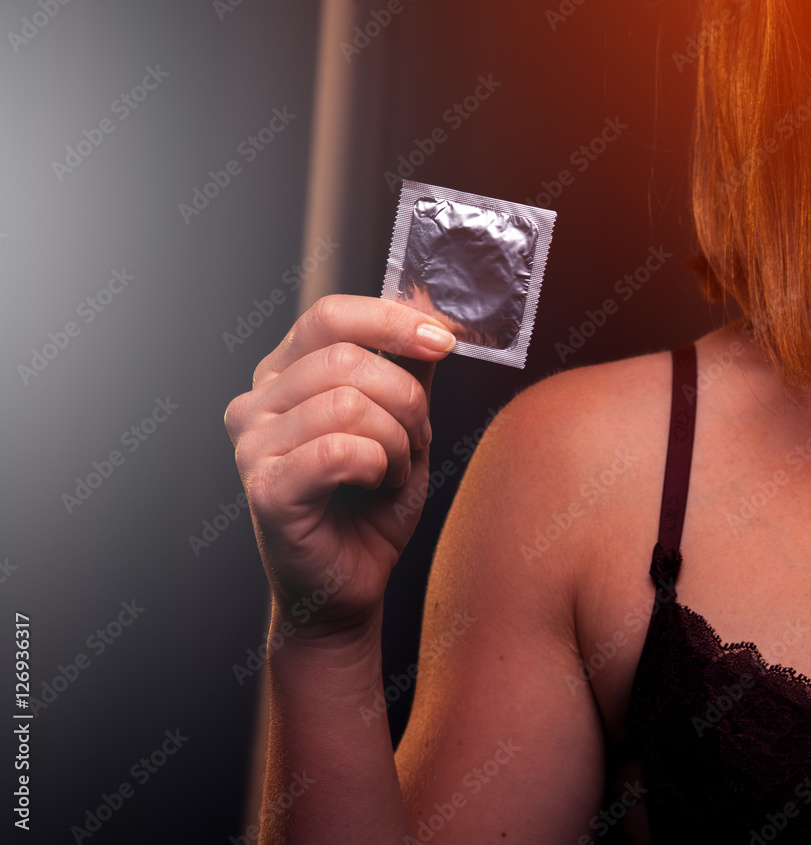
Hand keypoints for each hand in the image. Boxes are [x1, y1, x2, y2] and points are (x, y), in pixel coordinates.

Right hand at [224, 295, 455, 637]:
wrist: (350, 584)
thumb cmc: (370, 506)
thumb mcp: (402, 425)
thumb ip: (408, 369)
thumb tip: (429, 305)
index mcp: (284, 375)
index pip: (330, 316)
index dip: (391, 320)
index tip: (443, 341)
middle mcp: (256, 402)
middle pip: (346, 360)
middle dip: (406, 400)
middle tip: (416, 440)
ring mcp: (252, 445)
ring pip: (347, 404)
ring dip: (395, 440)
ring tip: (392, 469)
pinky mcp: (264, 488)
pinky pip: (338, 451)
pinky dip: (376, 467)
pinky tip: (374, 486)